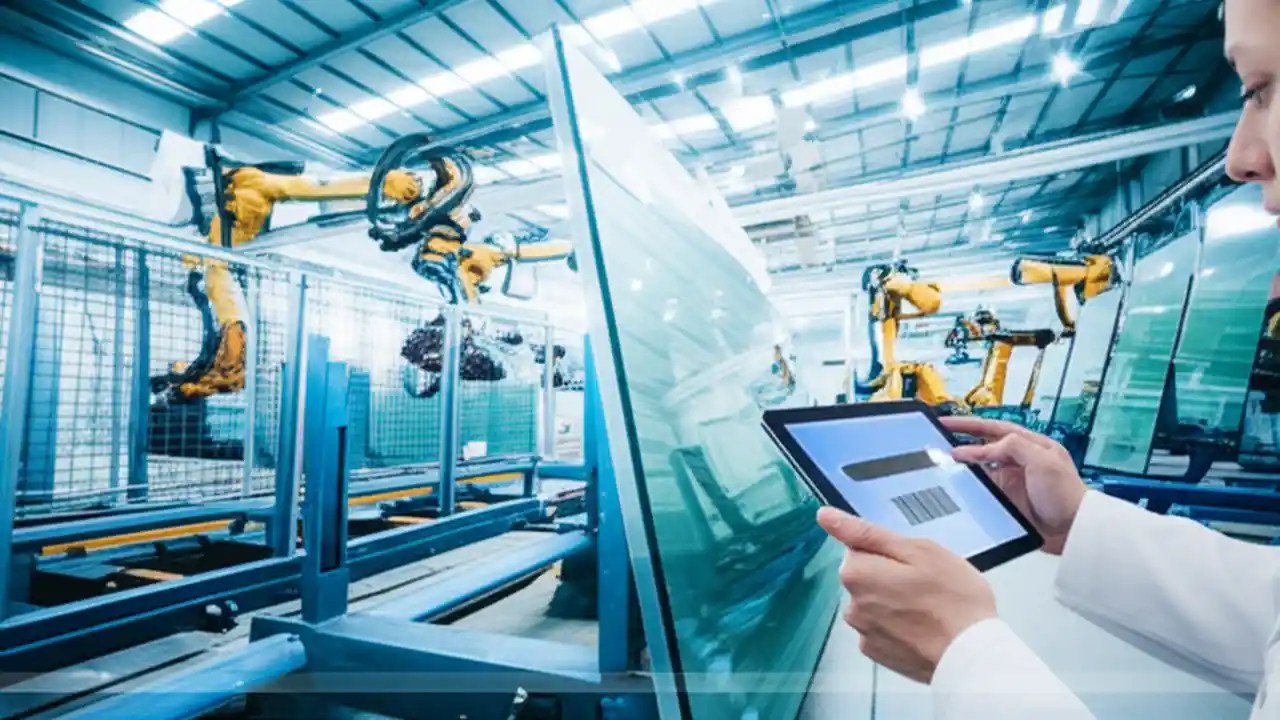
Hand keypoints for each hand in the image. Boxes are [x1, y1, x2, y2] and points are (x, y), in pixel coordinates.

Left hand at [817, 508, 996, 683]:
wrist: (971, 655)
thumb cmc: (952, 598)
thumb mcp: (917, 550)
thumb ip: (866, 532)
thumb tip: (825, 516)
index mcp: (857, 573)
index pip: (859, 547)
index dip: (890, 551)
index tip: (913, 562)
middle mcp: (852, 604)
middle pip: (865, 576)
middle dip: (890, 575)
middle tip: (926, 584)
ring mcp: (864, 632)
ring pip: (874, 603)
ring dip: (893, 602)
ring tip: (928, 609)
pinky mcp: (877, 653)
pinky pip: (881, 628)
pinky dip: (897, 626)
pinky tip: (922, 628)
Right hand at [941, 416, 1086, 554]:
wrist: (1073, 530)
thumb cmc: (1067, 495)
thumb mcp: (1043, 461)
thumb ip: (1015, 446)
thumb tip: (986, 446)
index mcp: (1031, 445)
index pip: (994, 429)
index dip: (970, 424)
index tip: (946, 423)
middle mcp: (1019, 460)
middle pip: (983, 445)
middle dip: (960, 440)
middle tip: (936, 438)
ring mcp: (1012, 481)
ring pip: (980, 467)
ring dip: (962, 464)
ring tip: (941, 461)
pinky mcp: (1006, 500)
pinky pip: (982, 488)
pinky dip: (968, 485)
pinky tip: (956, 484)